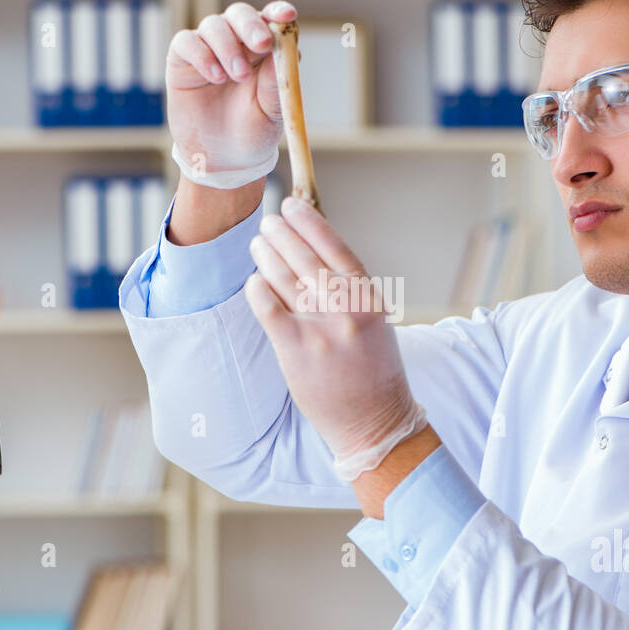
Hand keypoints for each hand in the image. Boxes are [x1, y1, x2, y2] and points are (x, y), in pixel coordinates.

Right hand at [165, 0, 299, 172]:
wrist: (222, 160)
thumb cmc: (252, 133)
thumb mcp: (272, 112)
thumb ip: (276, 82)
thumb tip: (286, 50)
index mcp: (264, 51)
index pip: (271, 20)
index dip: (278, 12)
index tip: (287, 16)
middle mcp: (236, 43)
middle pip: (240, 14)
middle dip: (251, 25)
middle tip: (261, 44)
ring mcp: (208, 48)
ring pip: (214, 25)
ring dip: (228, 47)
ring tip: (236, 77)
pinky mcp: (182, 60)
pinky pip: (187, 42)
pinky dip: (201, 54)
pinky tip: (215, 77)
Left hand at [244, 196, 427, 481]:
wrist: (374, 422)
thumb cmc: (375, 371)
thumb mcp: (374, 322)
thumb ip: (349, 291)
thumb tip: (313, 256)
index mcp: (368, 299)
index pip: (335, 247)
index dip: (310, 223)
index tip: (293, 207)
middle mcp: (345, 309)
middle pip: (305, 258)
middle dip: (282, 235)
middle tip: (268, 224)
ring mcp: (320, 329)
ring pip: (285, 279)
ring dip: (267, 256)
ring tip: (258, 245)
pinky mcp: (296, 350)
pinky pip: (269, 309)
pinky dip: (258, 290)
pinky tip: (254, 280)